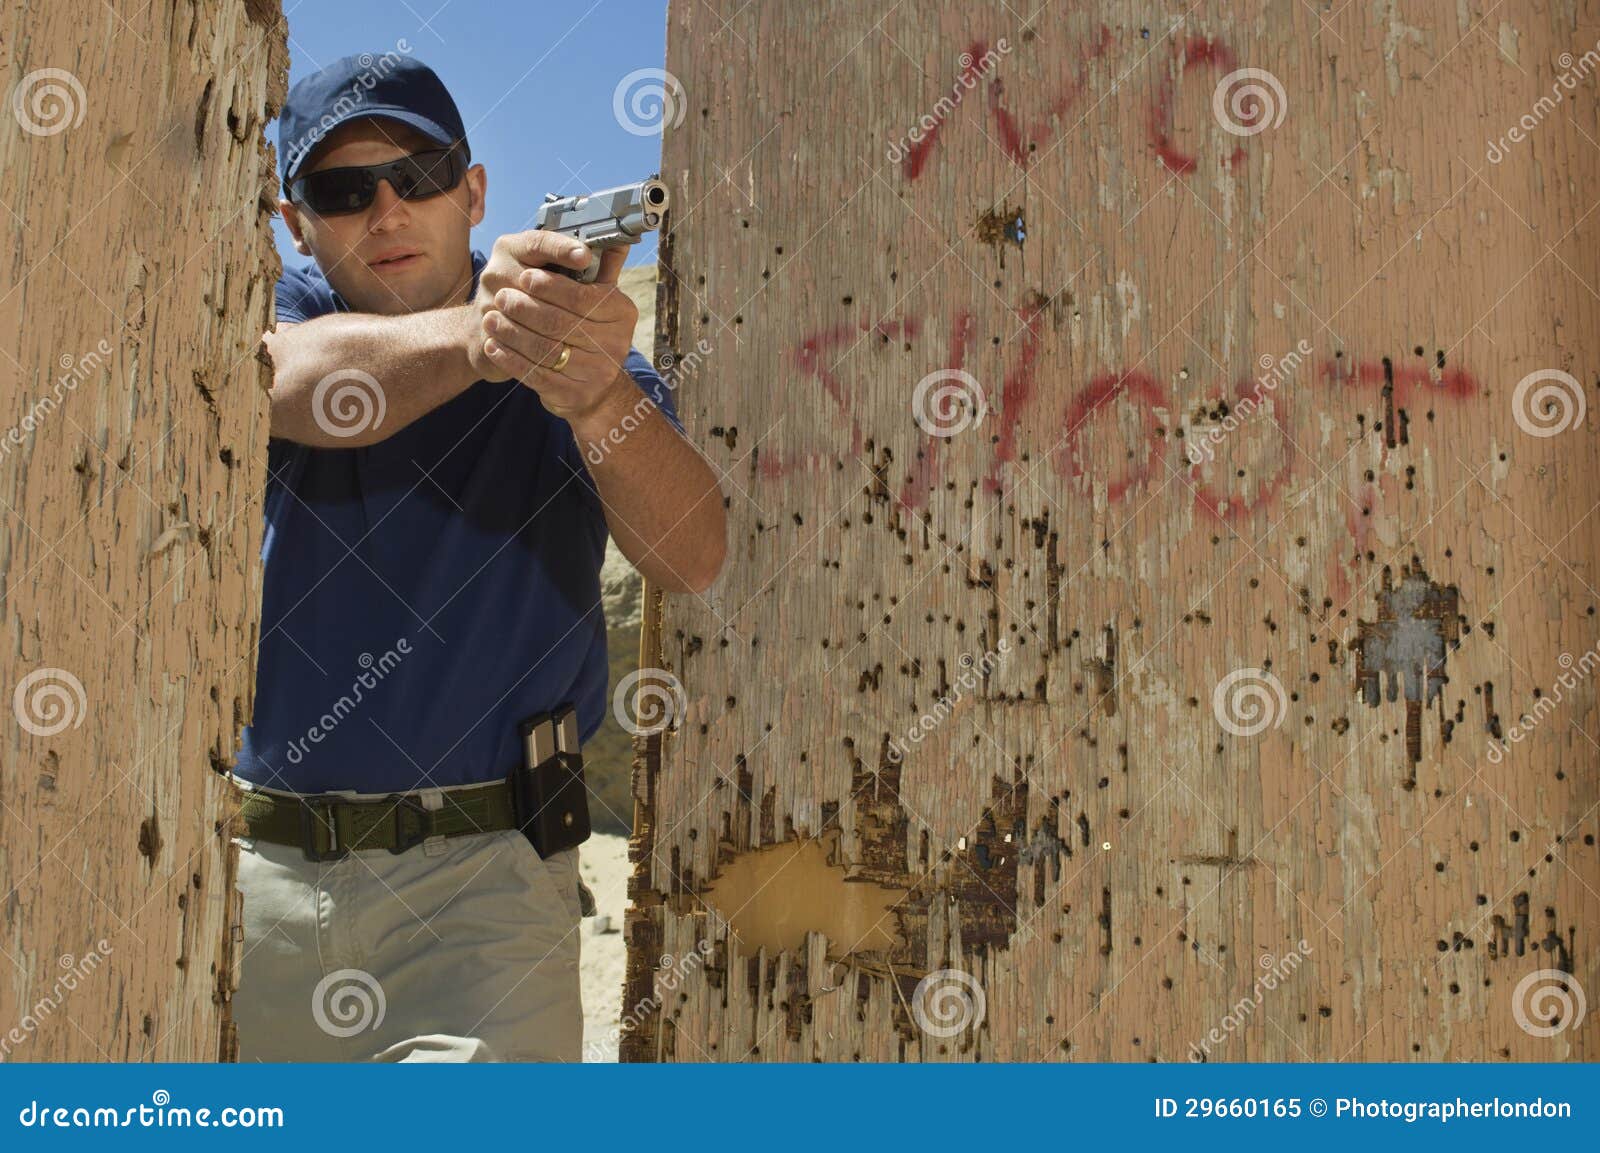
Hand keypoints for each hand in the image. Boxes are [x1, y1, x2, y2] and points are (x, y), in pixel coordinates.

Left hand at [464, 230, 638, 423]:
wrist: (592, 386)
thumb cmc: (588, 330)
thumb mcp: (597, 296)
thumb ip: (599, 266)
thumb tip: (612, 234)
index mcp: (621, 313)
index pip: (582, 296)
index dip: (551, 286)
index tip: (524, 275)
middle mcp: (615, 344)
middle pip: (560, 322)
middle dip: (524, 307)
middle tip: (499, 295)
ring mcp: (596, 373)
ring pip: (544, 348)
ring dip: (512, 332)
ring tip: (491, 318)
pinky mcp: (575, 395)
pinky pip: (535, 374)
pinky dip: (510, 359)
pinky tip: (493, 345)